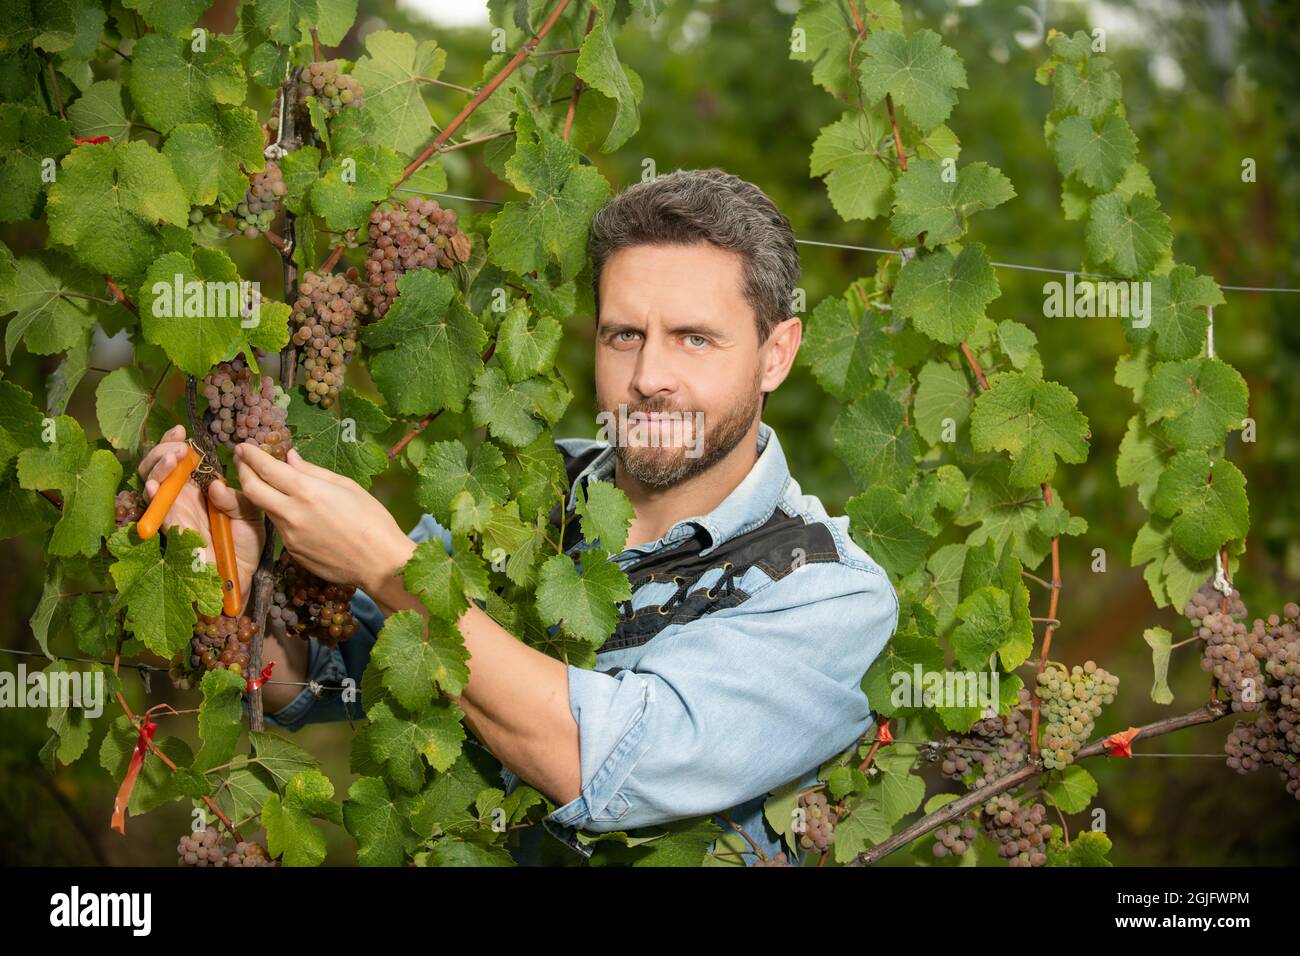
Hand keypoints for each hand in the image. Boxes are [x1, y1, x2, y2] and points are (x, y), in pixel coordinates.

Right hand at [138, 425, 265, 606]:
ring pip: (152, 482)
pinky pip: (156, 510)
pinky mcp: (171, 529)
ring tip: (173, 459)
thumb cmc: (245, 543)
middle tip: (179, 446)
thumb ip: (236, 498)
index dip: (175, 444)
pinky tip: (156, 484)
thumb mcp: (251, 514)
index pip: (181, 460)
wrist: (241, 576)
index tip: (181, 431)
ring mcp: (174, 511)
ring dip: (158, 466)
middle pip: (160, 466)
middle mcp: (183, 496)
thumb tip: (215, 486)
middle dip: (164, 450)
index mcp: (201, 488)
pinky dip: (153, 495)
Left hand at [232, 442, 413, 593]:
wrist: (380, 564)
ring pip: (267, 509)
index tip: (243, 446)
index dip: (251, 455)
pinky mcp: (293, 552)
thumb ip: (313, 472)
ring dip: (264, 494)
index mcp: (308, 492)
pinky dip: (283, 516)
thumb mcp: (347, 487)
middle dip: (243, 471)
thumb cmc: (373, 521)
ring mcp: (289, 536)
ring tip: (272, 484)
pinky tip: (299, 514)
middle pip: (252, 489)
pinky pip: (281, 528)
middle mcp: (292, 513)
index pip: (267, 468)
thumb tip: (290, 458)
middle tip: (242, 461)